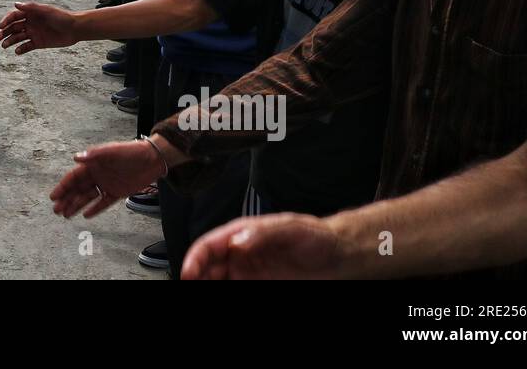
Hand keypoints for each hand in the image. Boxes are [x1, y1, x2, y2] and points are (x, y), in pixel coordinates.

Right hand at [0, 1, 79, 54]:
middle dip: (4, 32)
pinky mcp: (38, 43)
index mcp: (30, 13)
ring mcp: (33, 33)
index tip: (1, 26)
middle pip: (13, 27)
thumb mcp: (46, 10)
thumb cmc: (61, 16)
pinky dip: (20, 49)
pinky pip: (26, 47)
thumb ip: (31, 8)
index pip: (14, 16)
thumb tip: (15, 4)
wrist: (74, 29)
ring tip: (4, 46)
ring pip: (17, 37)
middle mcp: (30, 23)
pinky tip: (16, 51)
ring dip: (9, 41)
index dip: (6, 20)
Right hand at [49, 140, 165, 218]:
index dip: (63, 186)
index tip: (53, 196)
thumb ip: (94, 155)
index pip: (74, 177)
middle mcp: (97, 175)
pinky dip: (95, 208)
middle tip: (56, 210)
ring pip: (88, 197)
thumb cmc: (130, 152)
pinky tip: (85, 215)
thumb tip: (75, 158)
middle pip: (78, 189)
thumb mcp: (111, 151)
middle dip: (66, 199)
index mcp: (93, 164)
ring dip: (76, 205)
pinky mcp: (117, 193)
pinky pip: (103, 202)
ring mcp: (107, 184)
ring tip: (66, 215)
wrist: (152, 159)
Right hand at [182, 213, 344, 279]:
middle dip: (195, 276)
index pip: (209, 245)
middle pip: (207, 265)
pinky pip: (234, 289)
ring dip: (207, 285)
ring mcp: (247, 271)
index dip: (195, 258)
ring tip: (200, 292)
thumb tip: (237, 240)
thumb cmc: (315, 236)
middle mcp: (239, 252)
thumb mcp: (291, 228)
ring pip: (217, 279)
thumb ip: (264, 232)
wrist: (338, 255)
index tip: (188, 273)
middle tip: (191, 287)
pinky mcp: (257, 284)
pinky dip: (225, 292)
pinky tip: (220, 298)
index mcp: (242, 233)